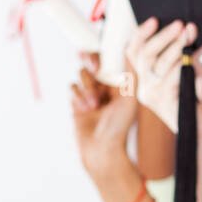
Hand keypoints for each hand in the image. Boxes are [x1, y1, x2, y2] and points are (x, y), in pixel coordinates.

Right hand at [71, 53, 137, 178]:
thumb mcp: (129, 99)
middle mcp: (107, 85)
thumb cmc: (119, 127)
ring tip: (95, 104)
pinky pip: (72, 87)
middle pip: (93, 60)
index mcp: (122, 83)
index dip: (105, 52)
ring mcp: (91, 92)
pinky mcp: (77, 101)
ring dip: (87, 86)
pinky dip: (78, 96)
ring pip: (82, 74)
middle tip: (94, 70)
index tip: (102, 51)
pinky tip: (85, 109)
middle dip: (91, 63)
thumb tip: (126, 52)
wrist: (101, 150)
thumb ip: (128, 75)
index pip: (111, 58)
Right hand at [125, 18, 201, 142]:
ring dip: (176, 46)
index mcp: (148, 78)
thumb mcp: (194, 71)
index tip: (155, 19)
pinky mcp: (165, 105)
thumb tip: (190, 33)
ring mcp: (153, 97)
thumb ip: (188, 56)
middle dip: (164, 36)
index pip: (134, 52)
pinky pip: (172, 78)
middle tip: (181, 24)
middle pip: (145, 55)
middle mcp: (146, 87)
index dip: (141, 34)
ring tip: (190, 34)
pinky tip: (196, 55)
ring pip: (158, 64)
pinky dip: (184, 63)